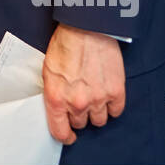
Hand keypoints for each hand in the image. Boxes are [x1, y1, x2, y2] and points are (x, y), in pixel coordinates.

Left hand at [41, 23, 125, 144]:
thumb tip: (58, 105)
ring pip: (100, 120)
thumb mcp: (48, 70)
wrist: (86, 28)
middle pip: (81, 123)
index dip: (65, 136)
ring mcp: (98, 99)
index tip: (68, 135)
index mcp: (56, 98)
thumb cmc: (66, 43)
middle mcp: (77, 103)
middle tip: (80, 100)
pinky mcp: (116, 92)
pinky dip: (113, 105)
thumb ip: (53, 92)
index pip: (60, 131)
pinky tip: (107, 93)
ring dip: (97, 111)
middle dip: (80, 114)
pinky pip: (116, 110)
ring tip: (94, 95)